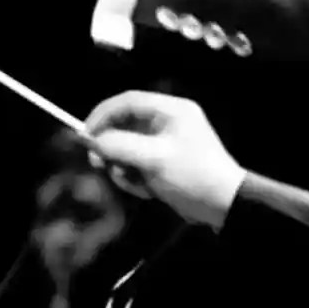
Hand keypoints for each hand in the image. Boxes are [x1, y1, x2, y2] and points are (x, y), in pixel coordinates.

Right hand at [85, 91, 246, 230]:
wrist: (223, 206)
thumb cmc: (193, 176)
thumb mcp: (154, 159)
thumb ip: (119, 146)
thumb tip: (89, 140)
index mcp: (171, 110)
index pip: (127, 101)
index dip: (102, 115)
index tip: (85, 136)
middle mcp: (167, 121)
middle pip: (125, 125)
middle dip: (112, 147)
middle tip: (101, 164)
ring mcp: (165, 143)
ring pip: (128, 148)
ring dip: (124, 167)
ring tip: (136, 183)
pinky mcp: (164, 163)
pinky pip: (137, 164)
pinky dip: (136, 177)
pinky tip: (147, 191)